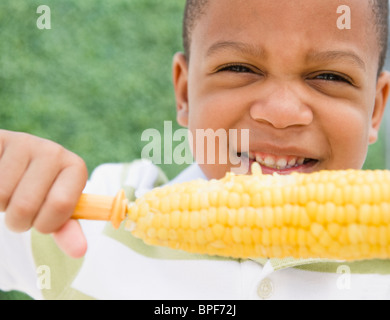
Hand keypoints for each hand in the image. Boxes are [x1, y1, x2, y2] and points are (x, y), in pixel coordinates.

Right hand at [0, 130, 88, 257]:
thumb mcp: (56, 210)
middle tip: (21, 210)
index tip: (43, 221)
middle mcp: (53, 151)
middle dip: (18, 221)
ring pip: (0, 196)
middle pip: (26, 206)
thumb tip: (80, 251)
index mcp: (75, 168)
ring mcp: (24, 142)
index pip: (61, 205)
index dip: (46, 224)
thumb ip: (66, 230)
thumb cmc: (40, 192)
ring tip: (9, 192)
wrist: (15, 163)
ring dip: (0, 206)